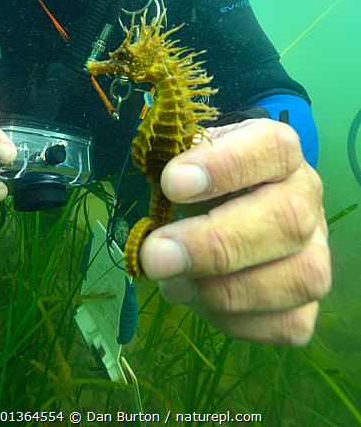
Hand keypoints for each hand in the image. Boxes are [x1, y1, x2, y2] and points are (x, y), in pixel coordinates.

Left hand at [139, 119, 330, 345]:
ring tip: (171, 283)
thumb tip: (167, 190)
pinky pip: (289, 324)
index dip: (224, 167)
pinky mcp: (309, 300)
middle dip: (214, 245)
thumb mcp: (190, 158)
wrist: (228, 207)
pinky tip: (198, 301)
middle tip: (156, 254)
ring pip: (299, 277)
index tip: (172, 183)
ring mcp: (316, 250)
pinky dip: (236, 321)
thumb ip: (177, 166)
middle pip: (287, 220)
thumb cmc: (206, 180)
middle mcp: (307, 196)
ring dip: (224, 290)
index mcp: (280, 151)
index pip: (271, 149)